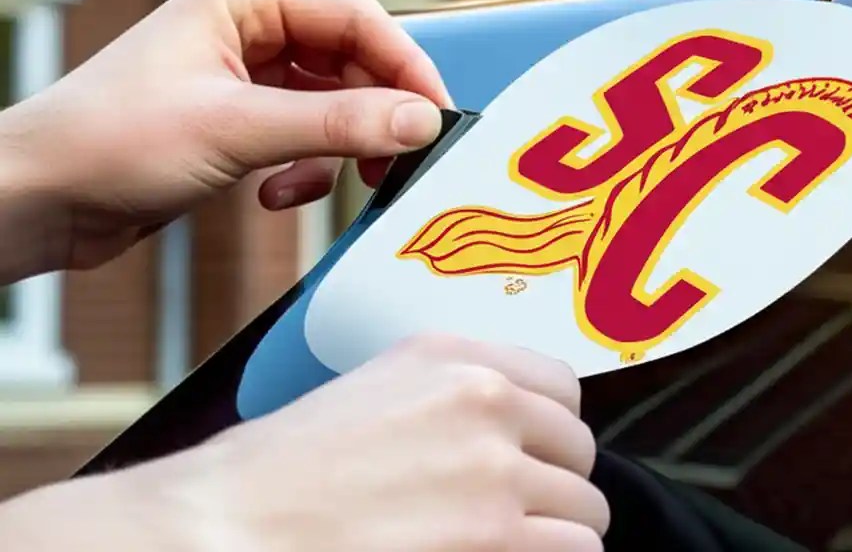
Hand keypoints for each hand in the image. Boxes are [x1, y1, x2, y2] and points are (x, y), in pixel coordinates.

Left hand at [0, 0, 452, 278]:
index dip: (404, 67)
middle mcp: (247, 32)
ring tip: (337, 183)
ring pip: (332, 106)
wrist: (39, 200)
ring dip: (339, 149)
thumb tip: (419, 120)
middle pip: (351, 64)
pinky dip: (305, 169)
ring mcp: (243, 80)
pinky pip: (304, 139)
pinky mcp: (237, 125)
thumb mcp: (236, 129)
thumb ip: (336, 124)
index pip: (356, 19)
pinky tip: (274, 194)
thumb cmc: (107, 141)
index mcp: (243, 1)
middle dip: (376, 115)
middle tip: (397, 160)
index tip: (435, 115)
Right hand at [0, 334, 608, 550]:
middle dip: (553, 488)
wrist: (227, 529)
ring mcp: (495, 472)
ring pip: (586, 512)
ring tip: (510, 548)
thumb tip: (509, 432)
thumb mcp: (370, 395)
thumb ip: (448, 397)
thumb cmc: (274, 476)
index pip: (562, 387)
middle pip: (578, 452)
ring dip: (558, 536)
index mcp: (451, 357)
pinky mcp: (497, 538)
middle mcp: (484, 402)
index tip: (536, 457)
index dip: (550, 432)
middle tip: (517, 517)